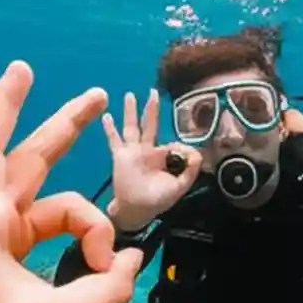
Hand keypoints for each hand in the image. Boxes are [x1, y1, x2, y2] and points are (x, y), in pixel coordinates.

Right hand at [100, 88, 200, 230]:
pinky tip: (106, 116)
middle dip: (151, 108)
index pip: (173, 143)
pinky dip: (110, 129)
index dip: (180, 147)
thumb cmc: (157, 201)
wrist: (136, 211)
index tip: (184, 155)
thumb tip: (196, 153)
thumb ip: (190, 171)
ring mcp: (132, 151)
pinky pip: (114, 140)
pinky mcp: (120, 156)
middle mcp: (147, 150)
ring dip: (130, 111)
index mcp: (162, 156)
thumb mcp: (179, 187)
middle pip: (150, 124)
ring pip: (132, 127)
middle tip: (153, 91)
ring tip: (129, 95)